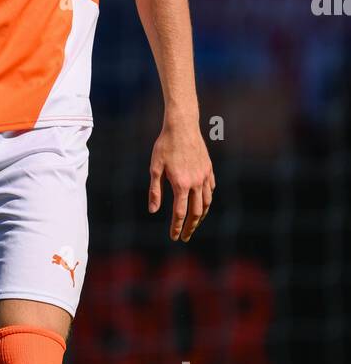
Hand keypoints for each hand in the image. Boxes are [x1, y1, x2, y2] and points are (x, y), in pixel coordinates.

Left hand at [148, 117, 214, 241]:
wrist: (182, 126)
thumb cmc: (165, 146)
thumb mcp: (155, 168)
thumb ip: (155, 191)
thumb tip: (153, 211)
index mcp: (181, 184)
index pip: (180, 213)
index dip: (176, 227)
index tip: (174, 237)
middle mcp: (196, 183)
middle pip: (196, 212)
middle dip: (190, 227)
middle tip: (185, 236)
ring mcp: (204, 176)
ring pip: (207, 202)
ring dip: (201, 216)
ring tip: (195, 223)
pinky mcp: (208, 168)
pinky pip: (210, 189)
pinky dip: (208, 199)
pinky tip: (203, 202)